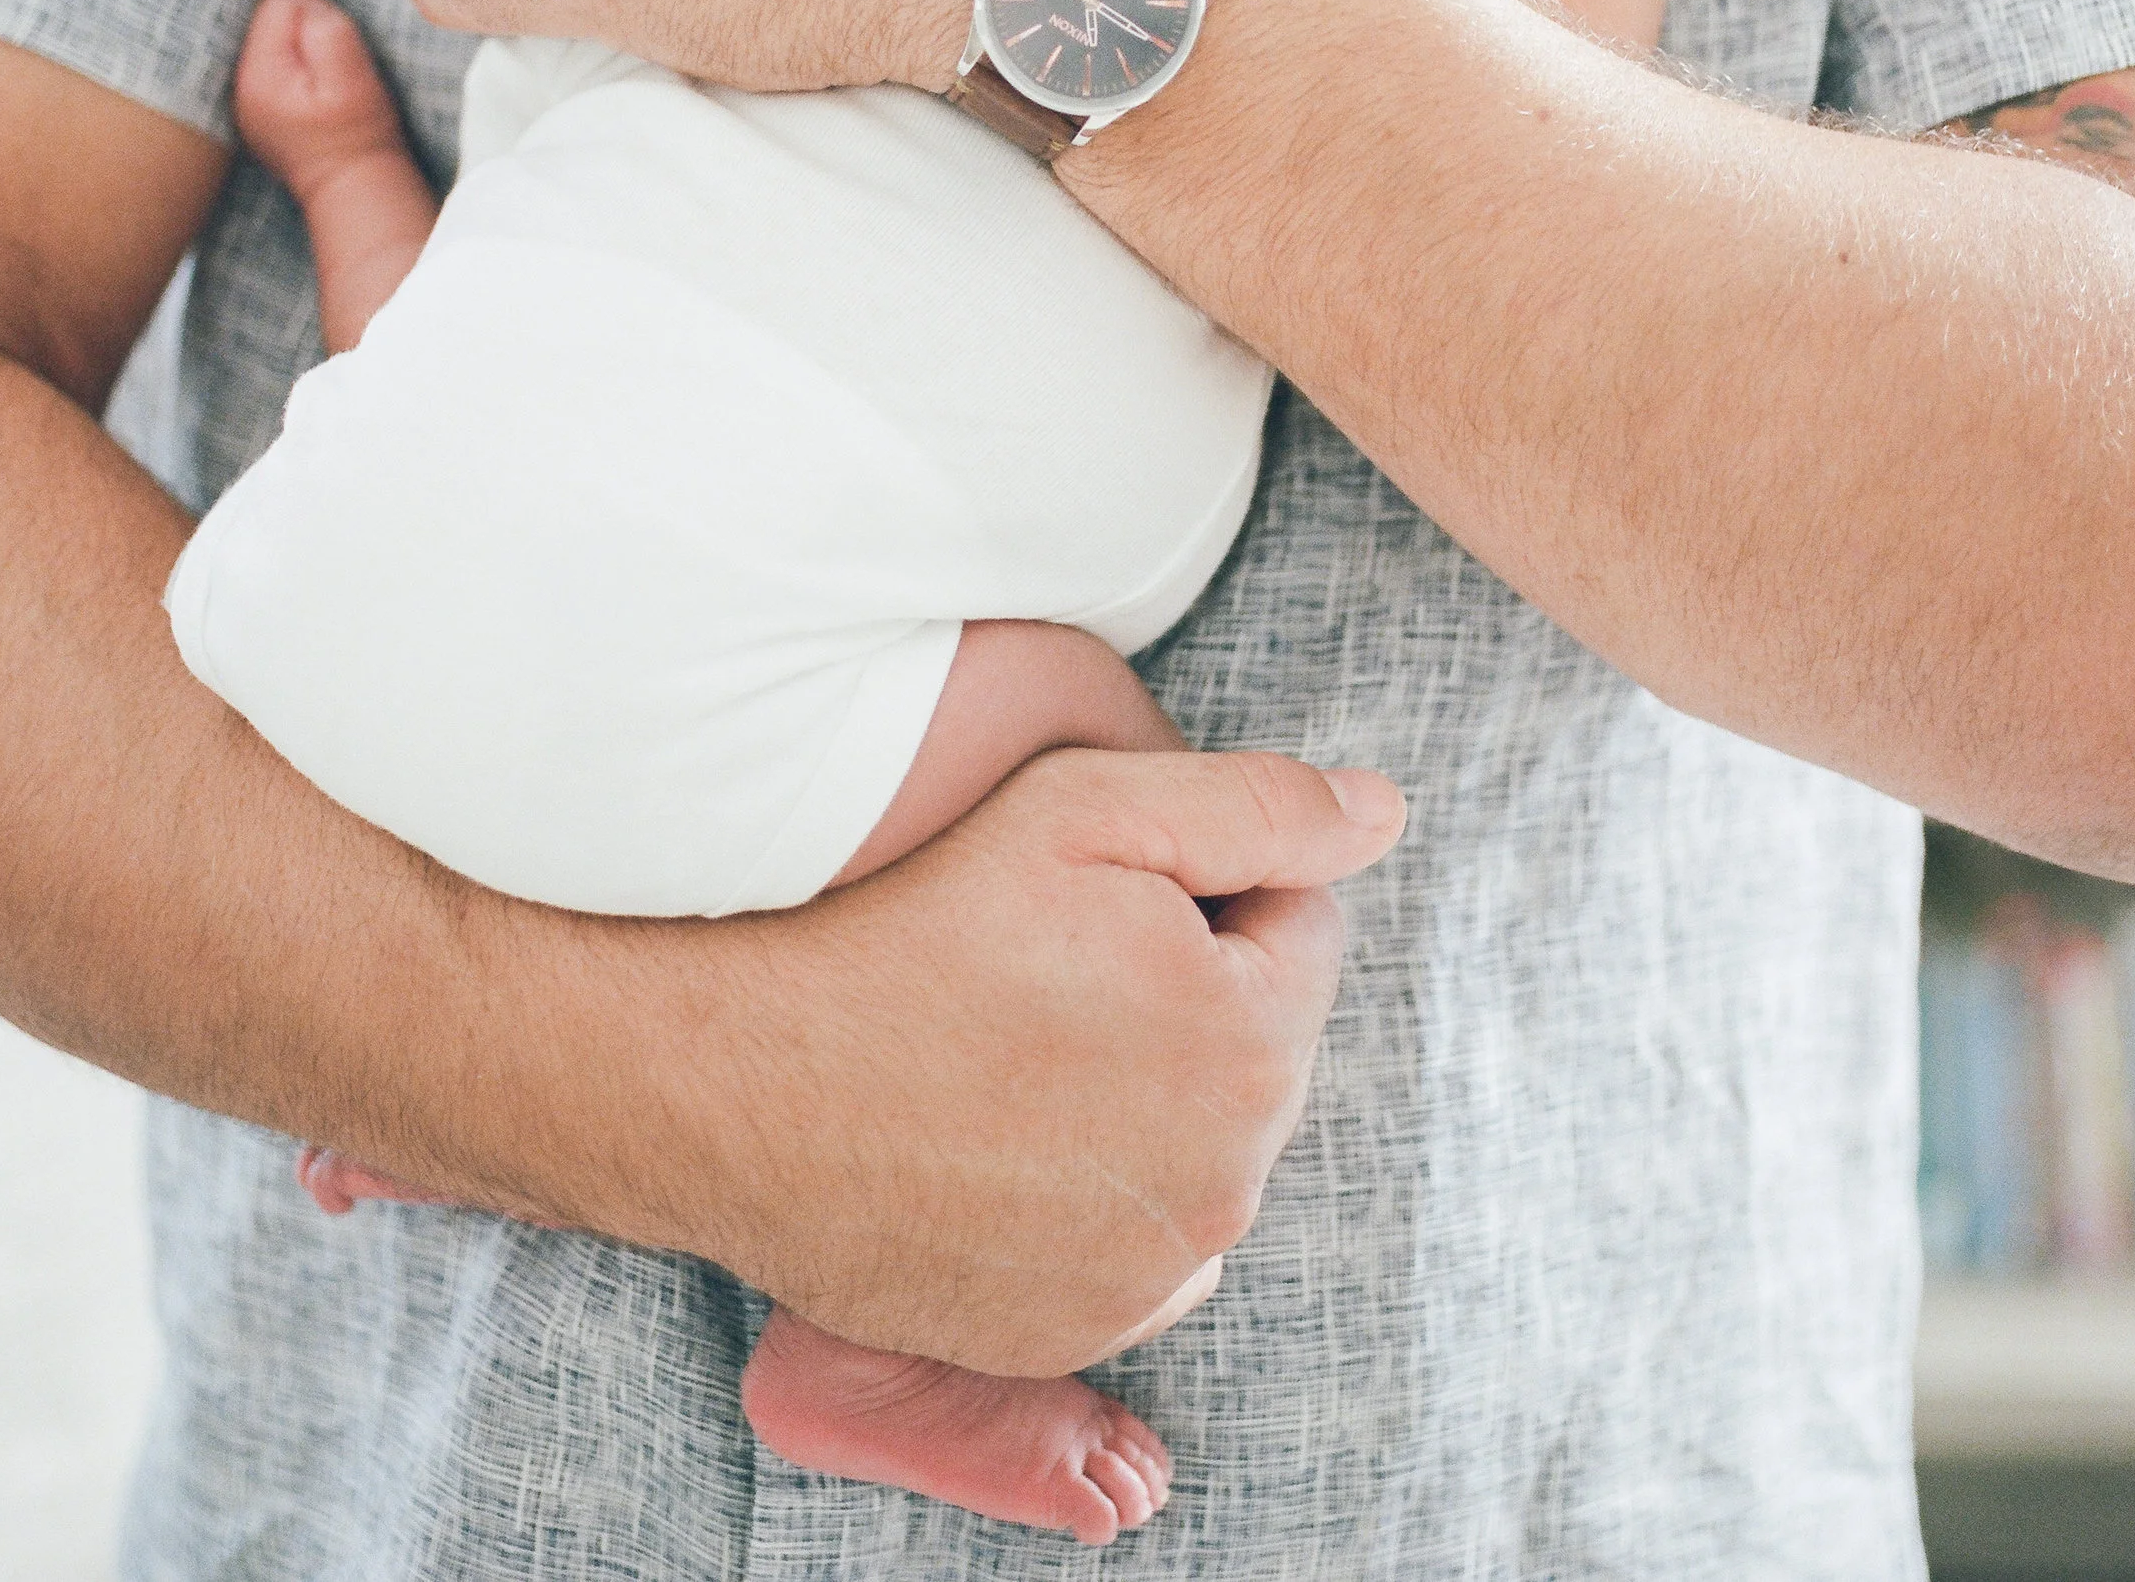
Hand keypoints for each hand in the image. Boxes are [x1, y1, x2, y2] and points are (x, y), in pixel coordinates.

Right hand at [548, 745, 1402, 1371]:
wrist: (750, 1082)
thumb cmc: (916, 920)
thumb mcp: (1084, 808)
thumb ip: (1257, 805)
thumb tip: (1384, 813)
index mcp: (1249, 1043)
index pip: (1301, 925)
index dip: (1208, 884)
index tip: (1103, 889)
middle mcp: (1226, 1181)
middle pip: (1257, 1040)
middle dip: (1191, 988)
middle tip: (1053, 956)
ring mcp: (1150, 1272)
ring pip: (1201, 1139)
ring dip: (1150, 1086)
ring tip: (1021, 1038)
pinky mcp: (1075, 1327)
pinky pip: (1138, 1234)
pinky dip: (1098, 1184)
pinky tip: (1005, 1129)